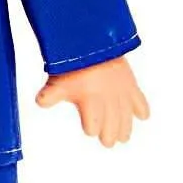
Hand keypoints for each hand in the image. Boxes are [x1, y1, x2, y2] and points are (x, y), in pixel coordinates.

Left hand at [35, 55, 149, 146]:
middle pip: (112, 124)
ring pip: (126, 115)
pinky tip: (142, 116)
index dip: (92, 127)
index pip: (93, 124)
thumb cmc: (74, 62)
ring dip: (125, 127)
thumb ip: (50, 94)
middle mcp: (108, 99)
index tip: (90, 131)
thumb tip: (40, 102)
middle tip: (108, 142)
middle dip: (110, 134)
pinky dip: (141, 108)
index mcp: (91, 101)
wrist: (94, 40)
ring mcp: (121, 92)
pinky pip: (139, 99)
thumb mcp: (59, 79)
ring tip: (123, 138)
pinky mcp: (130, 83)